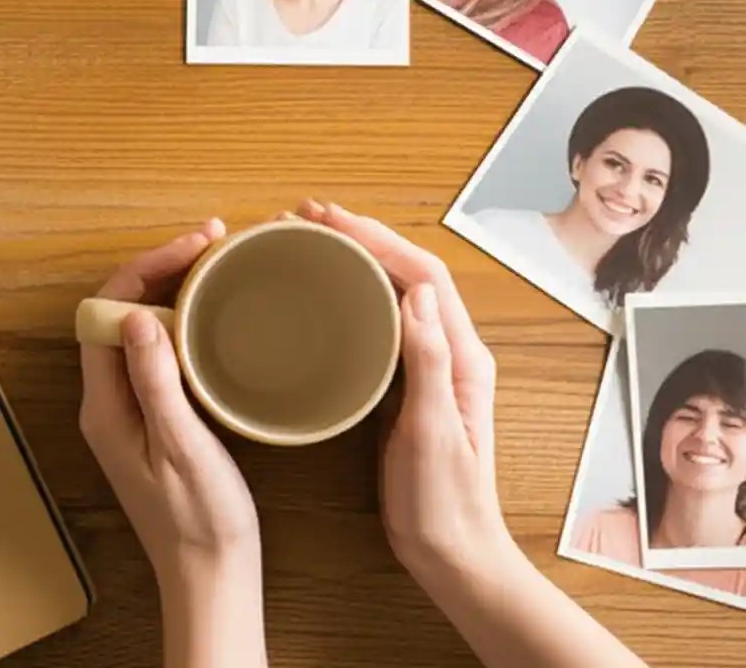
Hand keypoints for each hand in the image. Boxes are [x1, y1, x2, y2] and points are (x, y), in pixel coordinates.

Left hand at [79, 219, 266, 667]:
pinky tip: (213, 316)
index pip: (107, 312)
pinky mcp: (154, 419)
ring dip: (171, 291)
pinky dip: (182, 323)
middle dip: (160, 269)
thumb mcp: (181, 445)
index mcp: (105, 405)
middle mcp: (108, 403)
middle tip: (213, 243)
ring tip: (215, 263)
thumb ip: (156, 381)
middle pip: (119, 314)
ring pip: (140, 330)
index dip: (145, 268)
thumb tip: (138, 315)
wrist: (210, 574)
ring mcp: (130, 410)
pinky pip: (158, 354)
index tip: (194, 245)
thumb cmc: (199, 520)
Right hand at [292, 200, 514, 573]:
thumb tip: (416, 293)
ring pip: (393, 294)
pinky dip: (352, 298)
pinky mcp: (406, 388)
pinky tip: (324, 297)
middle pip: (408, 273)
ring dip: (356, 259)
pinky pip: (380, 326)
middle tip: (307, 217)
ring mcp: (428, 368)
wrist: (452, 551)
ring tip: (310, 241)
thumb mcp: (432, 433)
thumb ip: (429, 363)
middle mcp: (450, 352)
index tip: (330, 219)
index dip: (377, 239)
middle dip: (362, 237)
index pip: (422, 275)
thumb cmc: (443, 502)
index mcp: (462, 356)